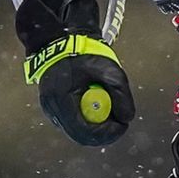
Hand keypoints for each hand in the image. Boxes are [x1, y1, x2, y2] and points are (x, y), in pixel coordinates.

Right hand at [15, 0, 134, 146]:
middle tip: (120, 122)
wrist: (59, 41)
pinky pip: (74, 121)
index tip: (123, 125)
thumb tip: (127, 118)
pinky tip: (94, 100)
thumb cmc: (83, 53)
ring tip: (107, 104)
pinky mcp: (54, 107)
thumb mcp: (109, 70)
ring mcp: (51, 109)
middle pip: (82, 136)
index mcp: (63, 99)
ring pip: (78, 130)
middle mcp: (53, 109)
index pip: (86, 131)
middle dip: (104, 132)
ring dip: (96, 124)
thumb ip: (121, 95)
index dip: (107, 133)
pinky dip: (87, 116)